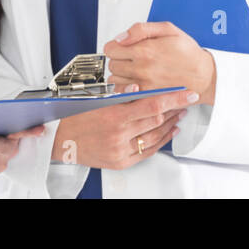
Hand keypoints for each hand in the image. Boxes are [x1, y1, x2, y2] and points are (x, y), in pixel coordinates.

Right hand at [50, 87, 196, 170]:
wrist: (60, 142)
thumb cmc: (76, 118)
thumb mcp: (95, 99)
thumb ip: (119, 94)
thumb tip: (139, 87)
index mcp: (114, 116)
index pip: (152, 105)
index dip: (173, 98)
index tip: (188, 93)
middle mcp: (119, 135)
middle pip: (157, 120)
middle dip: (175, 109)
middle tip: (185, 100)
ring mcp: (121, 151)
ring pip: (155, 136)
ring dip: (171, 124)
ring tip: (179, 114)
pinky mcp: (121, 162)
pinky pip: (148, 151)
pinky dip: (162, 141)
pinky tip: (169, 132)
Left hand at [103, 21, 216, 103]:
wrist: (203, 75)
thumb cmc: (188, 53)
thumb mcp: (168, 29)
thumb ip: (140, 29)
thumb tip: (121, 37)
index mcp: (144, 50)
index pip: (110, 49)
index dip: (115, 46)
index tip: (122, 47)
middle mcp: (141, 68)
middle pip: (111, 65)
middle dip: (118, 60)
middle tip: (131, 58)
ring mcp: (143, 84)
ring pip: (115, 80)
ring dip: (121, 75)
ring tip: (135, 71)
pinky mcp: (146, 97)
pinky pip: (124, 93)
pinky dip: (126, 88)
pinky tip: (135, 82)